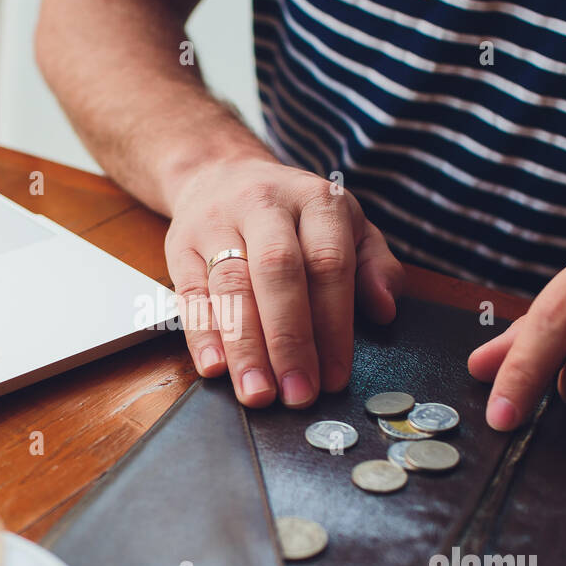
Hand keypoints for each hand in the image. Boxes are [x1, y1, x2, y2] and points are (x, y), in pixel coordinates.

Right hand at [165, 158, 406, 406]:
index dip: (333, 325)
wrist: (221, 173)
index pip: (328, 264)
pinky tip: (215, 368)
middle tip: (298, 393)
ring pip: (230, 285)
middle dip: (288, 339)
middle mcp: (264, 204)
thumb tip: (384, 309)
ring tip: (258, 392)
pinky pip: (190, 293)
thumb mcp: (347, 225)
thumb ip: (374, 266)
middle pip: (277, 272)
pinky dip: (201, 334)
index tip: (335, 376)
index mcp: (315, 200)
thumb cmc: (294, 215)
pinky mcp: (180, 245)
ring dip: (244, 347)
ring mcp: (217, 222)